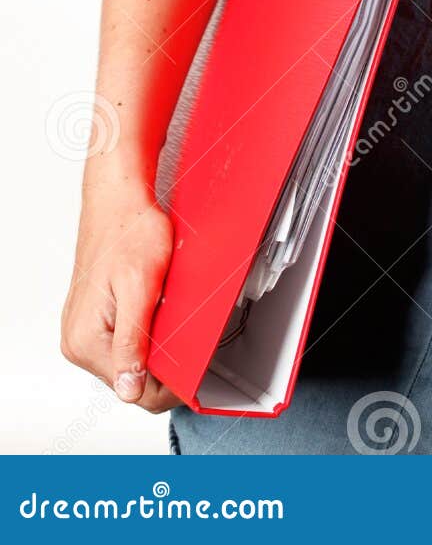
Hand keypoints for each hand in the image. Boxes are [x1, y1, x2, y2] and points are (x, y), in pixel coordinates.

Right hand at [60, 167, 182, 413]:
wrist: (120, 200)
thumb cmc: (130, 231)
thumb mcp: (140, 286)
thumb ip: (133, 340)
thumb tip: (129, 388)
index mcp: (86, 340)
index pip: (133, 392)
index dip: (169, 385)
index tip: (192, 371)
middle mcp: (78, 341)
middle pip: (131, 380)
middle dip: (162, 364)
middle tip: (184, 333)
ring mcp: (85, 331)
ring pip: (130, 362)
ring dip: (154, 347)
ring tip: (167, 314)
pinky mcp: (95, 319)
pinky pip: (125, 343)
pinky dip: (146, 333)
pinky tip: (156, 311)